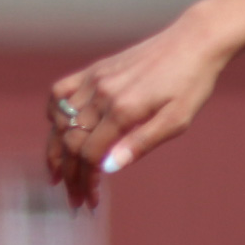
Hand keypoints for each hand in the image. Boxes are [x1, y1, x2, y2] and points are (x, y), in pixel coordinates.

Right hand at [45, 6, 235, 207]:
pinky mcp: (92, 70)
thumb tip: (109, 168)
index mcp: (124, 110)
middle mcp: (101, 94)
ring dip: (55, 150)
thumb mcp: (176, 121)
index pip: (89, 153)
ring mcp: (93, 80)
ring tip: (57, 172)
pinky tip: (58, 130)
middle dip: (68, 174)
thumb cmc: (190, 85)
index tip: (90, 201)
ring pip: (59, 120)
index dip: (86, 180)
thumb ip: (141, 144)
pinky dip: (53, 115)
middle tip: (74, 198)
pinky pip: (59, 93)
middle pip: (70, 141)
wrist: (191, 43)